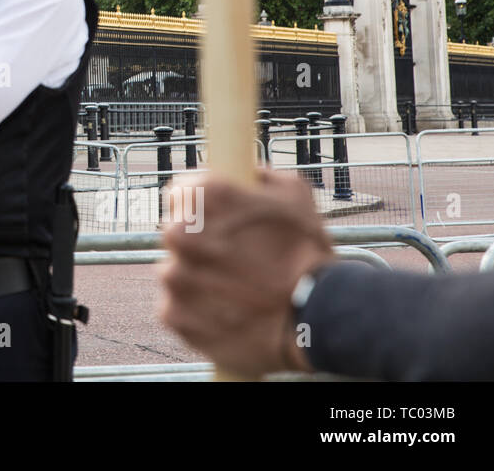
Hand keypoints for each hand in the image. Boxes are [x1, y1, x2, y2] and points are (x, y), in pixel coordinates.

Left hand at [158, 169, 334, 377]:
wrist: (319, 318)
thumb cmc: (309, 254)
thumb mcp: (296, 197)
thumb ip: (265, 179)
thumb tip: (253, 175)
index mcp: (205, 197)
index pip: (180, 192)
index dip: (196, 205)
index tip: (211, 218)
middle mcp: (180, 233)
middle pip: (175, 234)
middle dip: (197, 244)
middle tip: (228, 259)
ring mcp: (175, 276)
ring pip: (175, 272)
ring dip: (197, 279)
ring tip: (233, 290)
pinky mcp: (175, 314)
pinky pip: (175, 308)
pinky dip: (195, 312)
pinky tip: (225, 313)